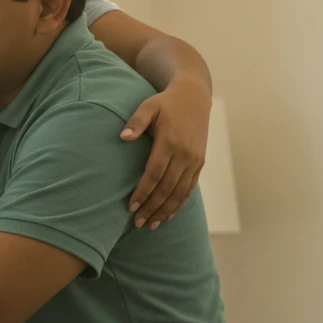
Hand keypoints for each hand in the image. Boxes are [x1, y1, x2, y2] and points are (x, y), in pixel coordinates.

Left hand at [120, 76, 210, 227]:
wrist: (195, 97)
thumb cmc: (165, 103)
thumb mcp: (148, 107)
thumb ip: (136, 122)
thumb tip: (122, 137)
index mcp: (170, 142)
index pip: (154, 174)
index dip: (143, 192)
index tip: (131, 207)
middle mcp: (186, 154)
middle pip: (167, 188)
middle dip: (152, 208)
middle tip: (138, 223)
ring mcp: (195, 160)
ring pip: (180, 192)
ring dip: (166, 210)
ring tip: (151, 225)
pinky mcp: (200, 163)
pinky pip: (190, 188)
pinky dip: (179, 203)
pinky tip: (168, 215)